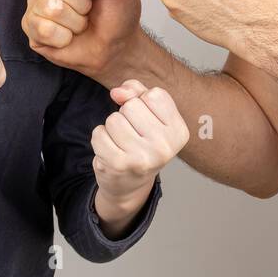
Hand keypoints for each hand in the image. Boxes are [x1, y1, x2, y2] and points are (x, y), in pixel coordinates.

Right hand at [21, 0, 141, 80]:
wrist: (116, 46)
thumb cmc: (118, 12)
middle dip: (83, 5)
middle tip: (88, 11)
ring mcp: (37, 3)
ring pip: (51, 9)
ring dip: (75, 23)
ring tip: (80, 24)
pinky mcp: (31, 27)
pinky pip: (42, 30)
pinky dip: (63, 38)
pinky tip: (68, 37)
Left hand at [92, 79, 189, 205]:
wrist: (130, 184)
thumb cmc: (141, 142)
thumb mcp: (148, 114)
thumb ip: (136, 92)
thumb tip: (116, 92)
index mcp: (179, 132)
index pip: (155, 95)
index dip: (144, 102)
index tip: (148, 120)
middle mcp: (165, 147)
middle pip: (132, 105)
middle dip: (127, 115)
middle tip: (133, 134)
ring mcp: (142, 158)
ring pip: (114, 119)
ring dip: (112, 127)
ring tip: (122, 143)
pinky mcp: (118, 164)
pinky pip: (98, 133)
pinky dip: (100, 138)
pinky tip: (111, 150)